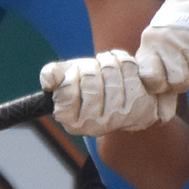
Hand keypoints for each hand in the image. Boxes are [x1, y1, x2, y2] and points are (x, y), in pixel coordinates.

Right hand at [41, 50, 176, 136]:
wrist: (124, 92)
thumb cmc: (91, 84)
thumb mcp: (67, 78)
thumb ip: (51, 75)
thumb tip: (48, 82)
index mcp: (72, 123)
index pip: (67, 90)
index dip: (73, 75)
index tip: (78, 75)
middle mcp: (94, 127)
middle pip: (90, 80)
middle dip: (92, 67)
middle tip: (95, 69)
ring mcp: (118, 119)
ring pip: (110, 74)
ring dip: (108, 62)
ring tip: (108, 66)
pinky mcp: (140, 108)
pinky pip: (129, 72)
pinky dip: (125, 61)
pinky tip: (122, 67)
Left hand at [135, 0, 188, 92]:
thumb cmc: (176, 22)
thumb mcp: (156, 38)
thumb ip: (155, 67)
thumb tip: (160, 102)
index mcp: (153, 42)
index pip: (153, 80)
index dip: (159, 83)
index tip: (162, 76)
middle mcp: (174, 44)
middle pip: (180, 83)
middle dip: (184, 78)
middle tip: (185, 62)